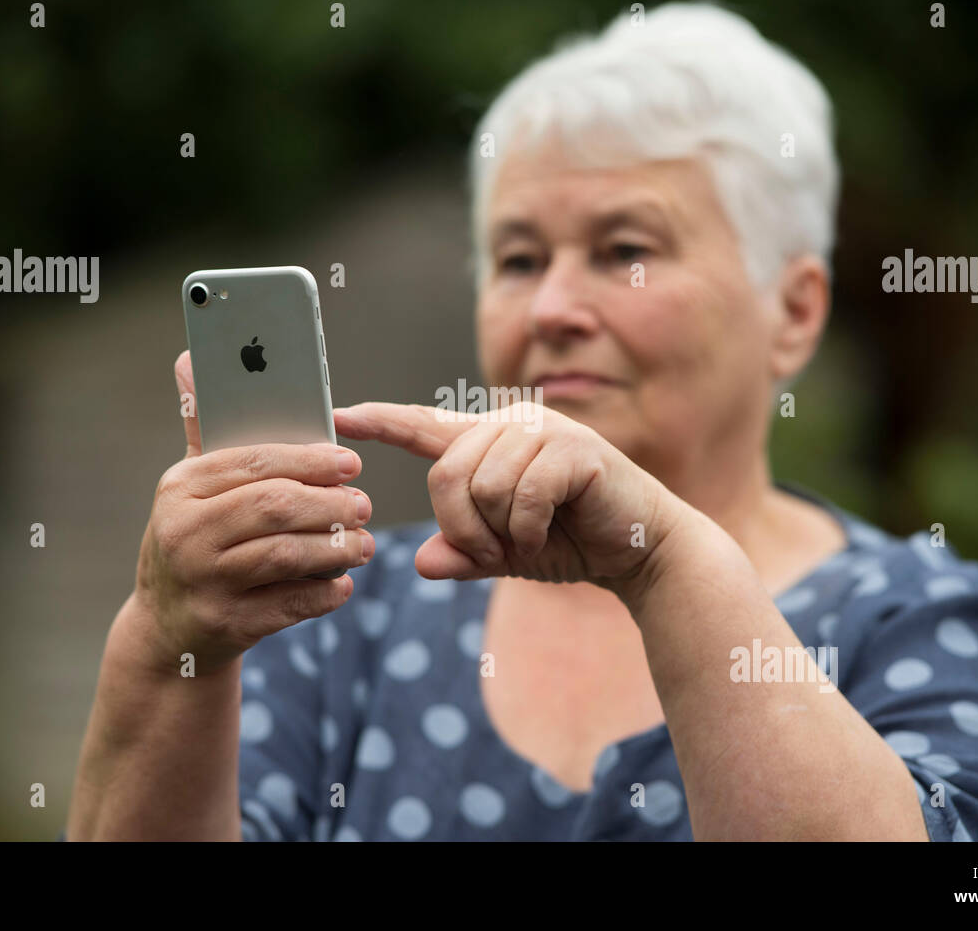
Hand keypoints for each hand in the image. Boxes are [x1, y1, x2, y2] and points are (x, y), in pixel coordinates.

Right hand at [126, 351, 374, 675]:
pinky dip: (323, 593)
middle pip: (274, 506)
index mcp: (181, 487)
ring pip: (286, 555)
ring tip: (362, 544)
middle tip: (363, 506)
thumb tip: (191, 356)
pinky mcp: (225, 623)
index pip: (255, 462)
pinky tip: (341, 585)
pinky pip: (290, 604)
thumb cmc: (195, 539)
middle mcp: (185, 532)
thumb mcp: (192, 486)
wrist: (167, 627)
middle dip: (329, 503)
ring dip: (335, 548)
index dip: (309, 460)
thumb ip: (206, 426)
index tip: (351, 463)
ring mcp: (203, 581)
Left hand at [333, 400, 693, 592]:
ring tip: (523, 541)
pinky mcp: (574, 449)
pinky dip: (527, 531)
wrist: (638, 548)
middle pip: (444, 473)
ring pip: (480, 486)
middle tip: (489, 553)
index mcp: (488, 440)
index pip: (424, 425)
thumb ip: (462, 554)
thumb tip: (421, 563)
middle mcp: (511, 424)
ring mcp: (544, 431)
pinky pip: (520, 496)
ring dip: (497, 533)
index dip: (382, 421)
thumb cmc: (569, 541)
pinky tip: (547, 534)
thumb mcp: (503, 554)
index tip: (339, 415)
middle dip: (460, 527)